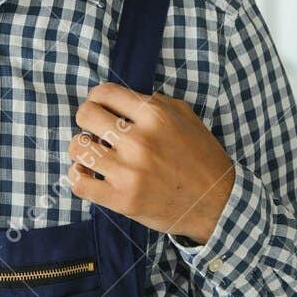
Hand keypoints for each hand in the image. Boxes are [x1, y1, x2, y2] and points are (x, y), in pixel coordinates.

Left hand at [66, 82, 233, 243]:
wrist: (219, 203)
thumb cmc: (201, 157)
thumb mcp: (184, 117)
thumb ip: (152, 103)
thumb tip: (117, 100)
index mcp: (155, 115)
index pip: (104, 93)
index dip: (98, 99)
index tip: (102, 109)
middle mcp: (140, 140)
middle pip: (85, 115)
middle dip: (88, 120)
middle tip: (97, 131)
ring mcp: (129, 171)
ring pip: (78, 147)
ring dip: (83, 149)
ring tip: (94, 154)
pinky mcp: (122, 199)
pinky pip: (79, 182)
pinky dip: (79, 176)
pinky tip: (90, 174)